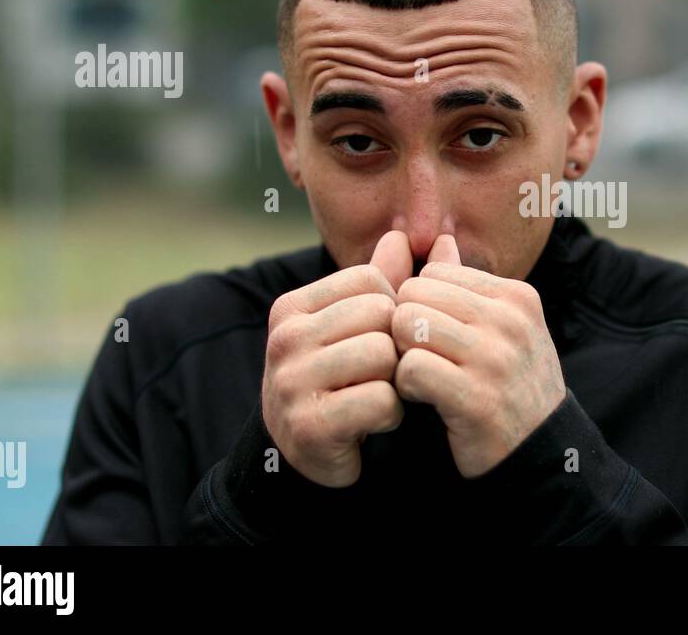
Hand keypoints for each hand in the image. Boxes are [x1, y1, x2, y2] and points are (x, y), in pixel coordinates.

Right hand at [260, 231, 413, 486]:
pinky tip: (372, 422)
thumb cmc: (340, 380)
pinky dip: (390, 414)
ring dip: (396, 381)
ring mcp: (292, 382)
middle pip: (382, 315)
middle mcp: (285, 339)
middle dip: (395, 346)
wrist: (305, 455)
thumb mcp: (353, 326)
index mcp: (293, 307)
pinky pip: (381, 401)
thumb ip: (380, 278)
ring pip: (384, 356)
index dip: (391, 310)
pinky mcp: (310, 425)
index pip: (372, 281)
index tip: (377, 339)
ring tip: (375, 394)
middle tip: (380, 373)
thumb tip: (403, 232)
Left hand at [391, 234, 566, 477]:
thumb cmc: (512, 387)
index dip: (423, 305)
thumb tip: (440, 240)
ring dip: (403, 356)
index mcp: (516, 296)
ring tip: (422, 376)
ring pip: (408, 325)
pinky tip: (424, 399)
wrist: (542, 453)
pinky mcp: (477, 397)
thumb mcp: (501, 328)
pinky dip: (406, 387)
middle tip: (422, 359)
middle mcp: (509, 320)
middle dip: (406, 328)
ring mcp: (496, 358)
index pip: (435, 272)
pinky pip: (411, 368)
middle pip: (415, 294)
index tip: (437, 338)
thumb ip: (466, 285)